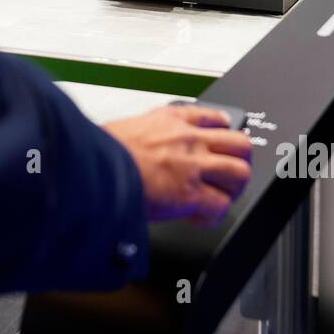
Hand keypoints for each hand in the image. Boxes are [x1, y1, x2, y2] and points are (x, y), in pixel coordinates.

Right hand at [103, 104, 252, 225]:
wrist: (93, 167)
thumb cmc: (101, 150)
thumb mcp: (127, 127)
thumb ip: (144, 133)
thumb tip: (137, 146)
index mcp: (171, 119)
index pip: (214, 117)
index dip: (225, 130)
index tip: (224, 139)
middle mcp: (188, 139)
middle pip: (239, 143)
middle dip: (240, 159)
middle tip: (231, 172)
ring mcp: (193, 165)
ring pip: (240, 173)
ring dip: (233, 187)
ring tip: (221, 196)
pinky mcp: (191, 193)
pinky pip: (221, 205)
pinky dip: (215, 214)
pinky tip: (201, 217)